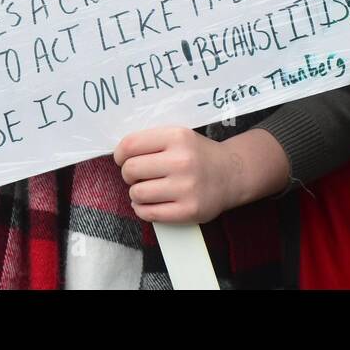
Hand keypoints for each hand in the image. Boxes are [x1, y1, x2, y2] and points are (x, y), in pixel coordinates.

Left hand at [114, 126, 289, 223]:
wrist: (232, 174)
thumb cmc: (198, 154)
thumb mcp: (179, 136)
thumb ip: (152, 140)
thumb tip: (118, 154)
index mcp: (177, 137)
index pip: (130, 145)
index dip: (120, 153)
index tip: (122, 158)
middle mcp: (182, 161)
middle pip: (131, 170)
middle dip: (128, 174)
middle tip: (136, 175)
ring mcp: (186, 188)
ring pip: (137, 193)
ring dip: (136, 193)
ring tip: (145, 189)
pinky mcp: (188, 211)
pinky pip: (149, 213)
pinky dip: (142, 209)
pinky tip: (148, 203)